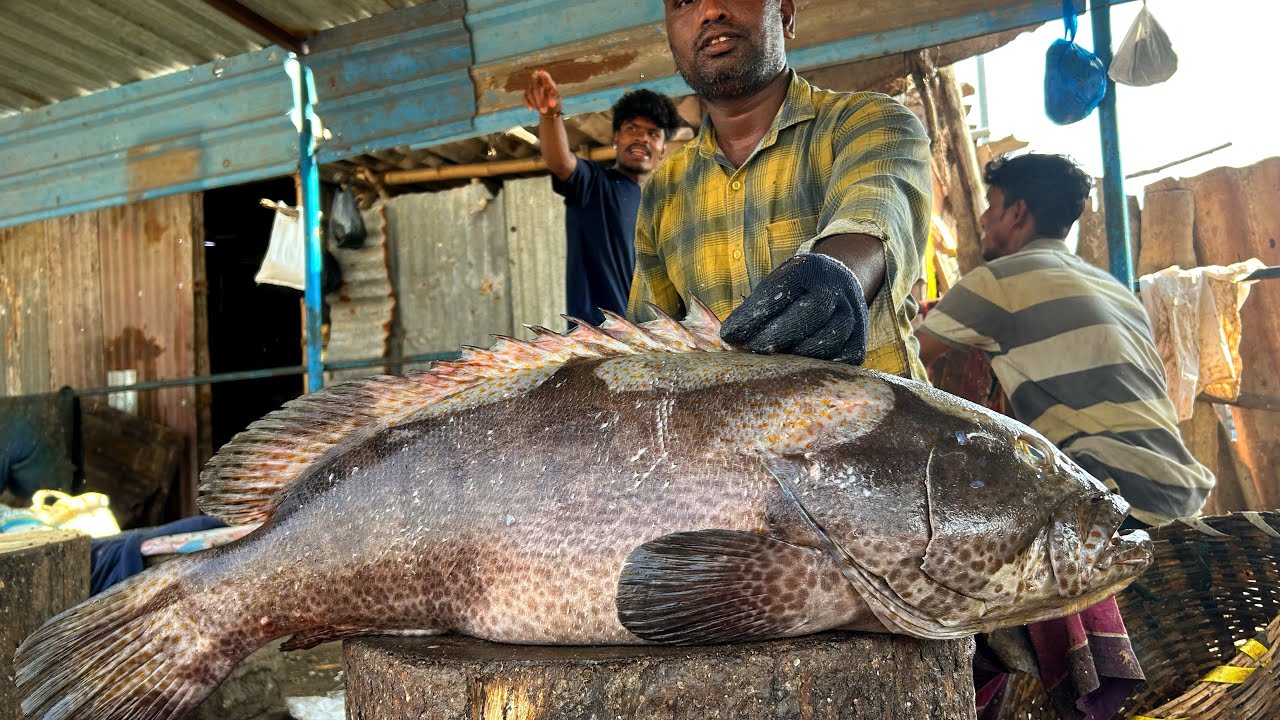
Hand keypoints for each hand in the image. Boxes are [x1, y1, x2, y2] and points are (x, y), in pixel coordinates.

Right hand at [524, 70, 561, 116]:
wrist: (548, 107)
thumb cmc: (553, 101)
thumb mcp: (556, 100)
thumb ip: (554, 100)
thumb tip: (551, 104)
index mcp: (548, 82)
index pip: (546, 77)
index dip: (543, 75)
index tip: (541, 72)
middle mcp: (538, 82)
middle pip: (536, 88)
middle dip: (540, 100)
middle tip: (544, 110)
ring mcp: (532, 87)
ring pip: (529, 93)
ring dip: (535, 103)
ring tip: (543, 111)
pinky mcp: (526, 93)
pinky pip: (524, 97)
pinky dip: (527, 103)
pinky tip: (531, 109)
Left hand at [720, 253, 869, 363]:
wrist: (838, 282)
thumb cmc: (794, 291)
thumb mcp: (774, 285)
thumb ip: (754, 308)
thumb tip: (728, 339)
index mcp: (806, 269)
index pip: (779, 291)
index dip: (753, 315)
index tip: (730, 334)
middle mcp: (834, 288)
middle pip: (810, 314)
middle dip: (777, 336)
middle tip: (754, 350)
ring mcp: (851, 313)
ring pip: (829, 339)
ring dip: (798, 355)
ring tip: (775, 363)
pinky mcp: (860, 339)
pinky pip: (844, 358)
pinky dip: (821, 367)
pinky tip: (801, 370)